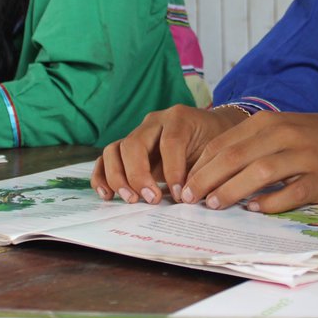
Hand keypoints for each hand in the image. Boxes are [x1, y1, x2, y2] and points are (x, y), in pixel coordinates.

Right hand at [92, 104, 245, 204]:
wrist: (210, 129)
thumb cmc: (214, 142)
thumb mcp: (215, 151)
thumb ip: (202, 168)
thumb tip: (189, 196)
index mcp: (179, 118)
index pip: (170, 142)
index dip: (173, 171)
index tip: (179, 195)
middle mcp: (153, 122)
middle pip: (134, 143)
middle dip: (138, 175)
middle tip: (150, 199)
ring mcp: (137, 133)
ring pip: (114, 150)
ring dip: (117, 177)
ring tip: (130, 199)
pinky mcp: (127, 148)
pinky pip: (107, 158)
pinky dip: (102, 176)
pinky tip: (107, 194)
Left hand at [179, 111, 317, 213]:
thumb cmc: (303, 138)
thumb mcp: (273, 130)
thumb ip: (242, 146)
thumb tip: (203, 173)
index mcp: (266, 122)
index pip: (224, 143)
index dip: (200, 166)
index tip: (182, 185)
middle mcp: (284, 135)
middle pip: (237, 156)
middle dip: (208, 179)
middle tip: (190, 199)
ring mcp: (304, 156)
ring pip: (262, 172)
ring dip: (233, 190)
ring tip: (214, 204)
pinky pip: (292, 192)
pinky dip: (271, 201)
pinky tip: (254, 209)